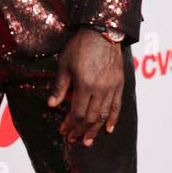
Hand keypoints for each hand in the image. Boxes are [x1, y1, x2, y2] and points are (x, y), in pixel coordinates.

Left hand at [47, 28, 123, 144]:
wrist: (102, 31)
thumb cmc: (80, 46)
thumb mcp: (64, 65)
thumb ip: (60, 87)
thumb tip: (51, 105)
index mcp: (85, 85)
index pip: (77, 112)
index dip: (70, 124)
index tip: (63, 130)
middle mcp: (100, 89)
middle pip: (91, 117)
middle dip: (81, 130)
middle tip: (73, 139)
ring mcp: (112, 87)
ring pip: (104, 114)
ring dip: (95, 130)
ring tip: (88, 141)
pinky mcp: (119, 83)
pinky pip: (117, 105)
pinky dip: (113, 119)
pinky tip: (109, 129)